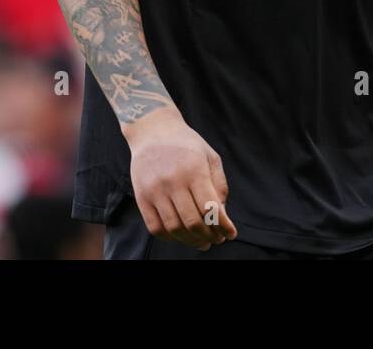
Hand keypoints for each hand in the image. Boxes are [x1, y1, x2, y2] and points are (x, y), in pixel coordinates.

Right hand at [122, 106, 237, 249]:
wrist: (153, 130)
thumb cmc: (187, 144)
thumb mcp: (210, 156)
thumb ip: (218, 185)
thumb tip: (222, 215)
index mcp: (194, 170)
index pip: (210, 209)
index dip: (223, 226)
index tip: (231, 234)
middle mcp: (173, 181)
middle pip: (193, 222)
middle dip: (209, 237)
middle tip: (217, 240)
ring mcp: (155, 190)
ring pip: (174, 228)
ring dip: (191, 241)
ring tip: (202, 243)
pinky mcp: (141, 196)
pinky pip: (155, 227)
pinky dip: (170, 237)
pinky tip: (181, 236)